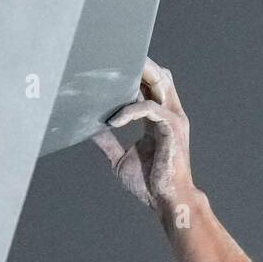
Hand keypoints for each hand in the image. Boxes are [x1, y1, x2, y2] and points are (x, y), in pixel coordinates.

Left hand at [93, 57, 193, 210]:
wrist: (167, 201)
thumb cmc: (150, 183)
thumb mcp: (120, 159)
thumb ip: (108, 143)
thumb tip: (89, 133)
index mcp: (160, 119)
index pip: (152, 86)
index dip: (136, 75)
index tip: (113, 69)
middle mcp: (170, 114)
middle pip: (160, 76)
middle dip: (142, 66)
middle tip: (116, 61)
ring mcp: (173, 119)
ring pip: (160, 83)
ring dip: (139, 76)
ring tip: (116, 77)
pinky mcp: (171, 128)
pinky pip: (150, 108)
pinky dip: (130, 111)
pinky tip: (113, 121)